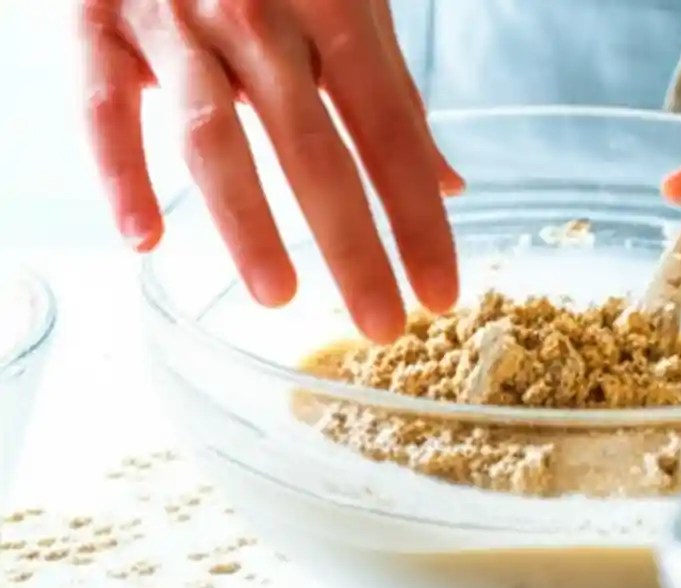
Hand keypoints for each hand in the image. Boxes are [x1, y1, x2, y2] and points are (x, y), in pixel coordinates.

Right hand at [80, 0, 462, 342]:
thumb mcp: (348, 2)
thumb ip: (391, 92)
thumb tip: (446, 182)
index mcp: (335, 8)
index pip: (390, 132)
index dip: (418, 216)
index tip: (440, 291)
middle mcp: (260, 15)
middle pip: (314, 148)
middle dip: (352, 245)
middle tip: (380, 325)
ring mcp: (175, 18)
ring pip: (215, 135)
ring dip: (249, 222)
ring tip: (281, 298)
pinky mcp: (97, 23)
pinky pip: (105, 106)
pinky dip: (120, 172)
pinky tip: (146, 239)